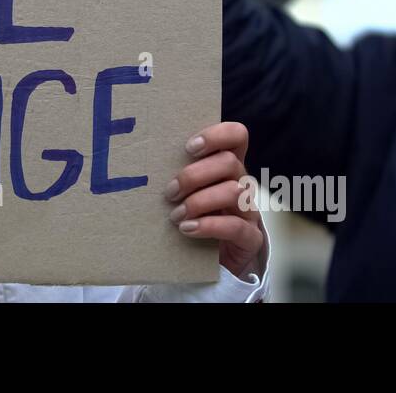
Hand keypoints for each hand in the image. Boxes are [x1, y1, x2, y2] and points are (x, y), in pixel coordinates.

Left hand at [166, 121, 265, 280]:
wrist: (209, 259)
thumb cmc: (192, 215)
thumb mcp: (186, 190)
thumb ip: (177, 173)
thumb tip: (144, 162)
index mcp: (227, 166)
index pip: (236, 135)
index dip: (216, 135)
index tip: (188, 148)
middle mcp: (242, 183)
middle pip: (229, 162)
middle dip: (194, 175)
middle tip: (170, 192)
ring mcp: (249, 210)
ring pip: (233, 192)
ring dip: (198, 202)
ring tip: (176, 215)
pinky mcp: (250, 237)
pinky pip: (236, 227)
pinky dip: (208, 226)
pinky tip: (186, 229)